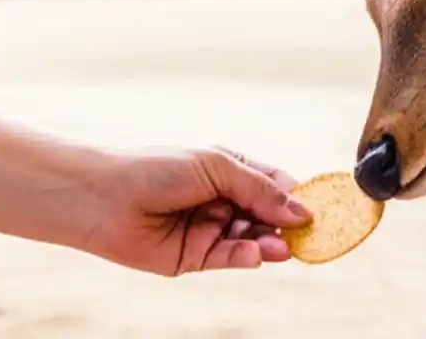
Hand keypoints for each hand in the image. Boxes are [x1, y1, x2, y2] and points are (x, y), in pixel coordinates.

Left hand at [83, 147, 311, 275]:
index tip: (321, 208)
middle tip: (307, 234)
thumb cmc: (157, 168)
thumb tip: (301, 210)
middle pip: (268, 215)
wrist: (104, 196)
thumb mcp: (217, 167)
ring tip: (282, 246)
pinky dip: (246, 256)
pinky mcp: (194, 257)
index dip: (297, 196)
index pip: (274, 185)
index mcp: (229, 172)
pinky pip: (229, 257)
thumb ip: (259, 190)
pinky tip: (256, 253)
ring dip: (270, 242)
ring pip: (252, 239)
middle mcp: (222, 201)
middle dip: (287, 224)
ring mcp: (209, 229)